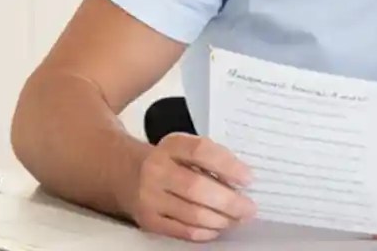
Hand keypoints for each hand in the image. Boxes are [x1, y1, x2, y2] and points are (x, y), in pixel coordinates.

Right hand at [121, 133, 257, 241]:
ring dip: (220, 219)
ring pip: (191, 213)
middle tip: (249, 208)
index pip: (201, 151)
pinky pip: (181, 230)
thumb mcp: (185, 148)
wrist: (128, 174)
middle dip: (229, 201)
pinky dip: (203, 232)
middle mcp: (157, 170)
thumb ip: (210, 158)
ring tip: (236, 219)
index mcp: (171, 145)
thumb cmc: (170, 161)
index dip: (227, 165)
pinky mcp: (148, 220)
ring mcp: (150, 197)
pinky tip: (216, 228)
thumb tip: (241, 181)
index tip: (248, 178)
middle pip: (197, 187)